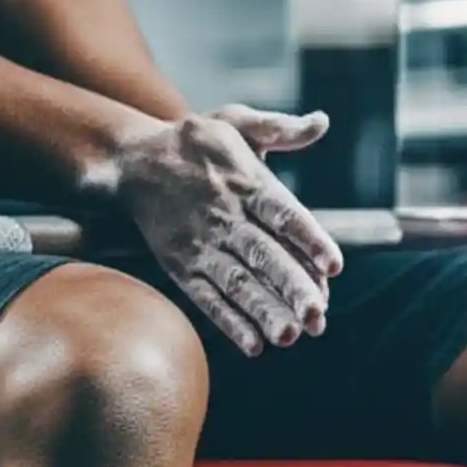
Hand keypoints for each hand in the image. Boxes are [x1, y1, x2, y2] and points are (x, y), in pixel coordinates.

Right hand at [115, 105, 342, 355]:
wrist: (132, 162)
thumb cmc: (196, 143)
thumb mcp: (236, 121)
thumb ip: (280, 128)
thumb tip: (321, 121)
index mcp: (244, 181)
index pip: (282, 213)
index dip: (308, 238)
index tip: (334, 265)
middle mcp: (225, 217)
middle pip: (262, 255)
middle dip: (291, 287)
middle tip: (320, 316)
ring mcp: (202, 246)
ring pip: (237, 283)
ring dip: (264, 311)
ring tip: (292, 336)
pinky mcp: (182, 267)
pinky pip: (207, 298)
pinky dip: (229, 322)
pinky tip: (254, 345)